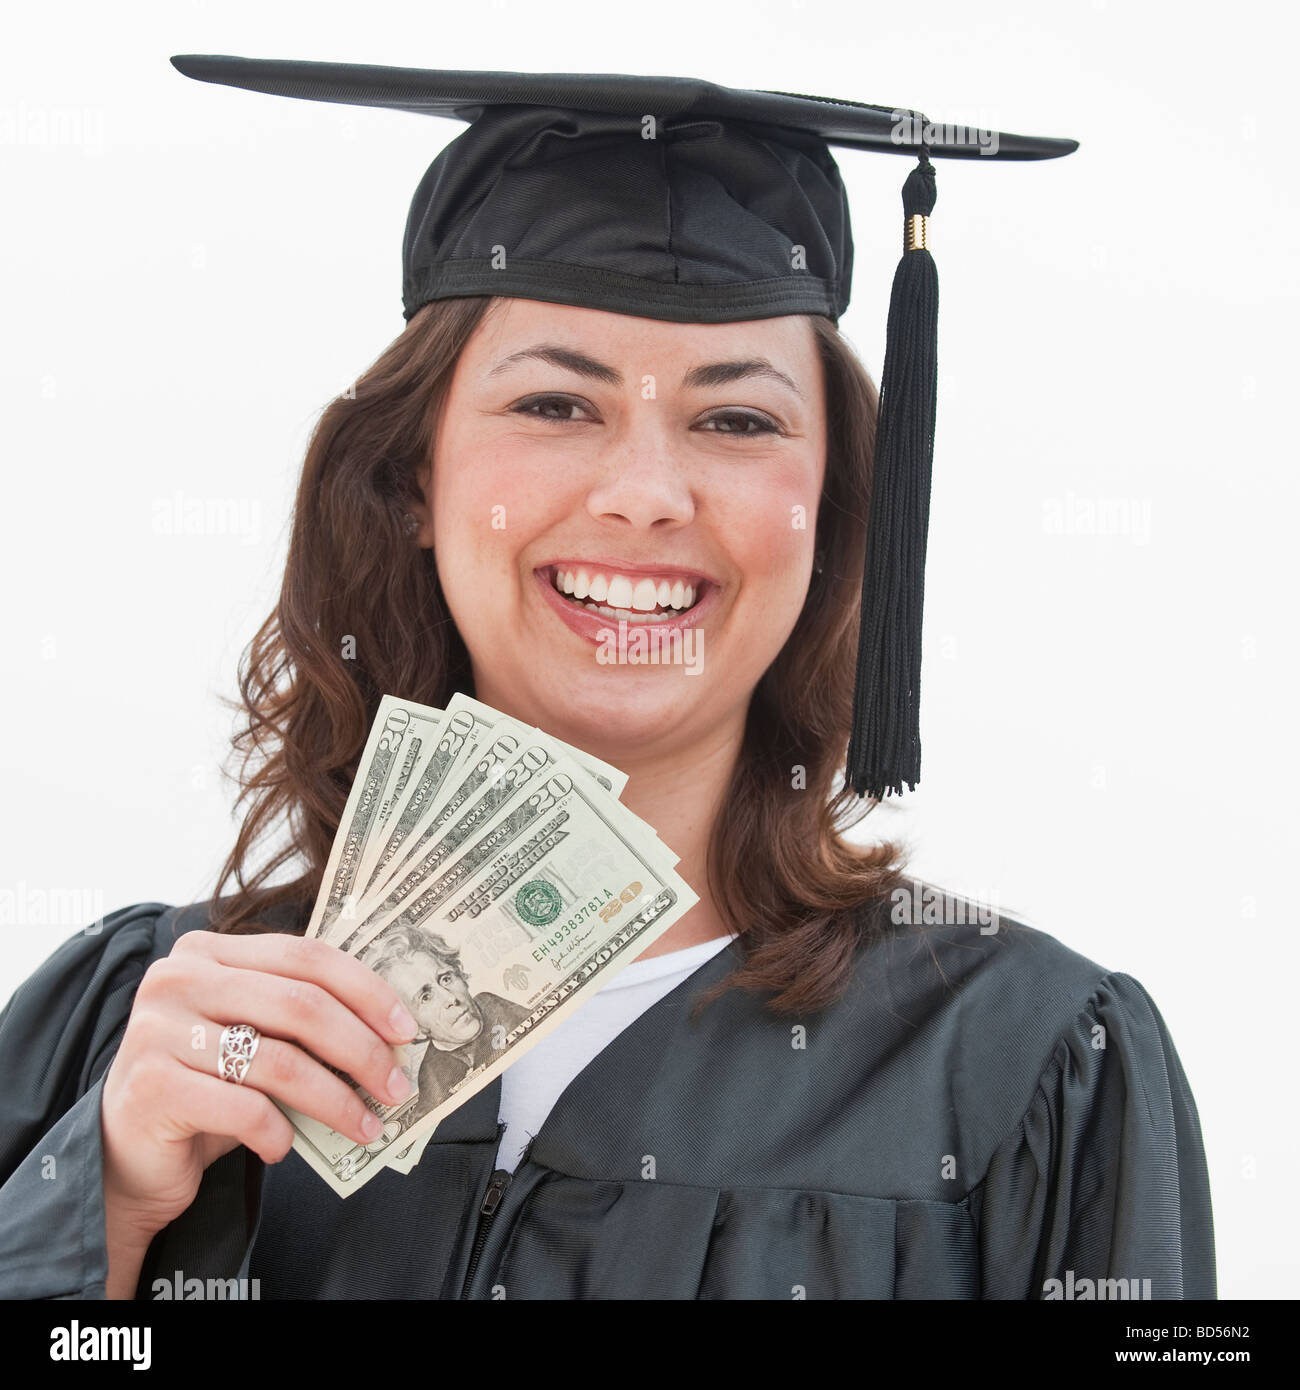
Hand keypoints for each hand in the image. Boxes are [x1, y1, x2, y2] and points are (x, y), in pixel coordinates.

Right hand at [100, 929, 416, 1248]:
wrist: (128, 1156)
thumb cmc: (207, 1089)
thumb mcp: (253, 1037)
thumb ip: (300, 1017)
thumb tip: (391, 1030)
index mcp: (208, 951)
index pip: (306, 956)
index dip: (365, 990)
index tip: (406, 1029)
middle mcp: (177, 979)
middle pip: (299, 1005)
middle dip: (360, 1048)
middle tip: (396, 1085)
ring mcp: (157, 1030)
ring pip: (278, 1060)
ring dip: (335, 1100)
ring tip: (365, 1126)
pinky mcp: (149, 1087)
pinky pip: (243, 1108)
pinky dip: (277, 1133)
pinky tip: (285, 1148)